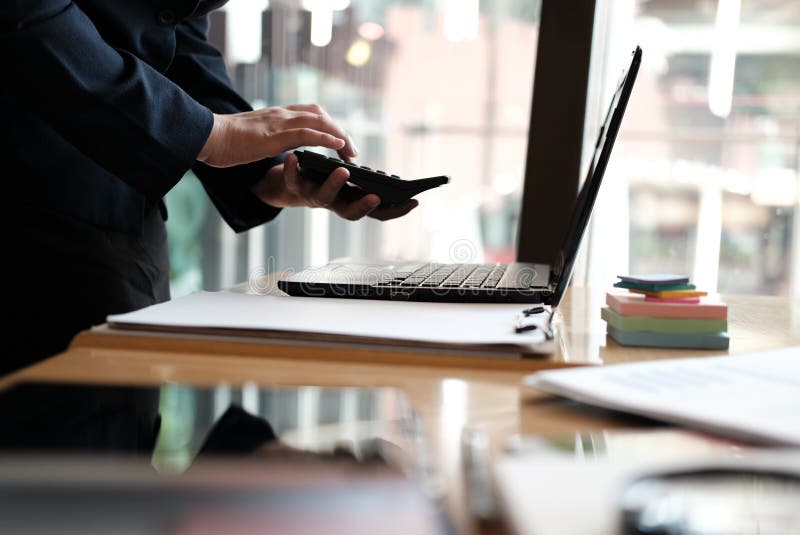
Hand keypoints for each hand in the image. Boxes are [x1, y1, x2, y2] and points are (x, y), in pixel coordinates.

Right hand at [197, 104, 357, 167]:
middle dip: (340, 131)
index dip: (329, 125)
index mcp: (276, 115)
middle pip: (320, 115)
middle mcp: (281, 114)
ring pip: (319, 122)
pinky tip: (338, 147)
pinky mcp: (275, 136)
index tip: (341, 142)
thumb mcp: (252, 137)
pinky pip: (307, 134)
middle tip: (352, 151)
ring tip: (351, 152)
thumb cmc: (223, 140)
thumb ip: (266, 137)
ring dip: (339, 136)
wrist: (207, 136)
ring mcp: (278, 123)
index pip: (310, 113)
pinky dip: (326, 138)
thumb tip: (273, 145)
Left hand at [251, 153, 418, 220]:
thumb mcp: (347, 180)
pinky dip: (292, 170)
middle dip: (365, 205)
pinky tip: (293, 157)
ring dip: (334, 185)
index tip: (413, 202)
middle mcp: (335, 204)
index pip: (378, 213)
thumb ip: (364, 178)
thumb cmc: (324, 178)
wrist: (288, 183)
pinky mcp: (294, 187)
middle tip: (376, 197)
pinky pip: (292, 181)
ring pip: (324, 197)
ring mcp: (314, 198)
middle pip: (352, 213)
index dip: (396, 211)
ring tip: (343, 170)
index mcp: (352, 201)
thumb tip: (383, 173)